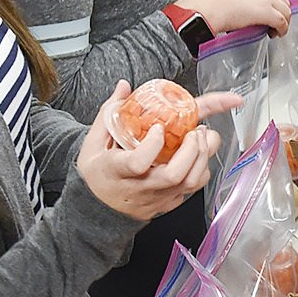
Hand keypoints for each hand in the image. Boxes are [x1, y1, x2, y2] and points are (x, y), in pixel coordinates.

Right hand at [78, 82, 234, 219]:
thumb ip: (110, 113)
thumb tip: (124, 87)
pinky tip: (198, 154)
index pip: (137, 163)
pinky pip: (193, 188)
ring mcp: (157, 198)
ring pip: (190, 182)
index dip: (152, 145)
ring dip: (203, 157)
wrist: (97, 209)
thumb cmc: (98, 173)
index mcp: (116, 170)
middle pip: (174, 174)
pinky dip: (201, 169)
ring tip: (202, 137)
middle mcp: (140, 187)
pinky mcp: (169, 203)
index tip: (158, 128)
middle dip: (193, 149)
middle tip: (196, 130)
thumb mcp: (94, 143)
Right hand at [175, 0, 290, 34]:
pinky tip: (275, 34)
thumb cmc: (212, 3)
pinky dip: (282, 29)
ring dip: (283, 22)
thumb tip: (254, 10)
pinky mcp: (266, 12)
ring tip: (274, 31)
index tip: (273, 13)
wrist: (205, 8)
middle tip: (275, 24)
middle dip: (282, 13)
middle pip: (284, 0)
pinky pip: (282, 22)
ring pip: (286, 11)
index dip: (276, 5)